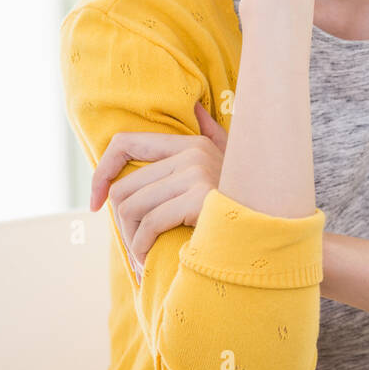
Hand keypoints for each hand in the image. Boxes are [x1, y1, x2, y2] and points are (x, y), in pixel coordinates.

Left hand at [90, 100, 228, 281]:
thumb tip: (197, 107)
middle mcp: (192, 153)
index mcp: (192, 144)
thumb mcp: (231, 163)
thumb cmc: (246, 202)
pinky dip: (143, 247)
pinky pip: (151, 224)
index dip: (101, 173)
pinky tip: (149, 262)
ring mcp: (197, 174)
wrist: (272, 228)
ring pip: (133, 208)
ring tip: (143, 257)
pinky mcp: (200, 198)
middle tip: (133, 246)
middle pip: (124, 188)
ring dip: (132, 241)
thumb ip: (213, 134)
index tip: (95, 202)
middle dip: (121, 224)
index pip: (124, 143)